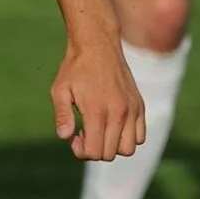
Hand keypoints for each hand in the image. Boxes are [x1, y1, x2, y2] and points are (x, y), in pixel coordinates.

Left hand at [51, 38, 145, 161]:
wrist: (98, 44)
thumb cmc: (75, 68)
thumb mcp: (59, 90)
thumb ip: (62, 116)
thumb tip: (64, 137)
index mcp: (97, 112)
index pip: (95, 153)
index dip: (81, 152)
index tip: (75, 136)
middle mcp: (118, 113)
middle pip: (110, 154)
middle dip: (94, 149)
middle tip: (84, 131)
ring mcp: (132, 110)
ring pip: (128, 149)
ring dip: (113, 146)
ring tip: (100, 129)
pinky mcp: (139, 105)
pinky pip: (140, 136)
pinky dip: (127, 137)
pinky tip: (113, 124)